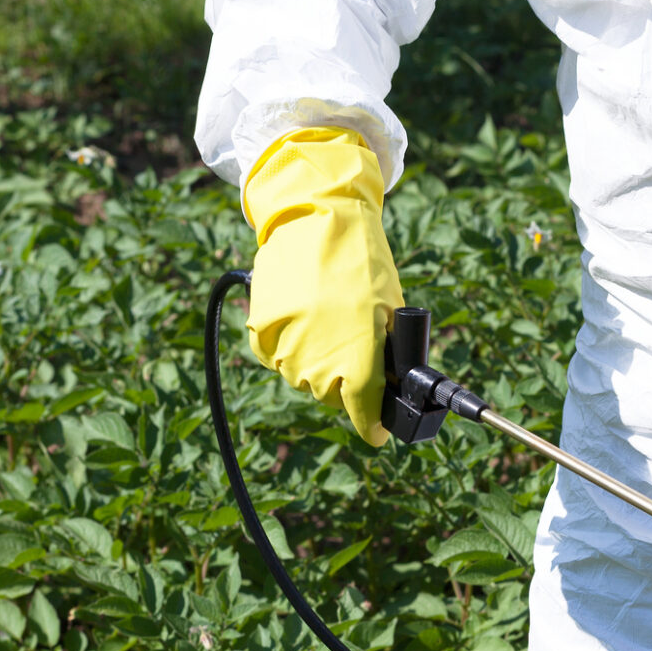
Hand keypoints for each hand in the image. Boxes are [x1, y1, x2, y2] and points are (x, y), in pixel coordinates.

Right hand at [241, 127, 402, 446]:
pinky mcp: (261, 332)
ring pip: (303, 378)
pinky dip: (289, 345)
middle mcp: (319, 363)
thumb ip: (386, 354)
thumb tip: (388, 387)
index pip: (363, 413)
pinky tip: (301, 315)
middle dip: (345, 380)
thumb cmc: (361, 261)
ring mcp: (286, 349)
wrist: (315, 218)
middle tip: (352, 342)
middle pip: (332, 396)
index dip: (372, 426)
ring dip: (316, 361)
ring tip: (325, 318)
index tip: (377, 432)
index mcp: (358, 358)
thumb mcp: (390, 308)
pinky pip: (277, 356)